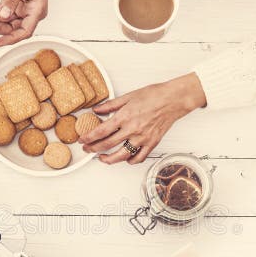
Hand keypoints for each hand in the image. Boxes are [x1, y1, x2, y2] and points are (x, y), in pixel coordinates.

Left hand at [79, 73, 205, 164]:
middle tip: (87, 149)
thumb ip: (111, 105)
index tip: (82, 141)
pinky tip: (125, 159)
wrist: (173, 99)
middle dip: (93, 149)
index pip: (101, 131)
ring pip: (122, 155)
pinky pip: (139, 157)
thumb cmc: (154, 95)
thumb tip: (97, 110)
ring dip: (109, 160)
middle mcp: (132, 129)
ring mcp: (142, 138)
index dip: (88, 138)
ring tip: (102, 158)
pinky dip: (131, 161)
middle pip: (107, 144)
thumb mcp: (128, 96)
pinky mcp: (152, 143)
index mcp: (125, 116)